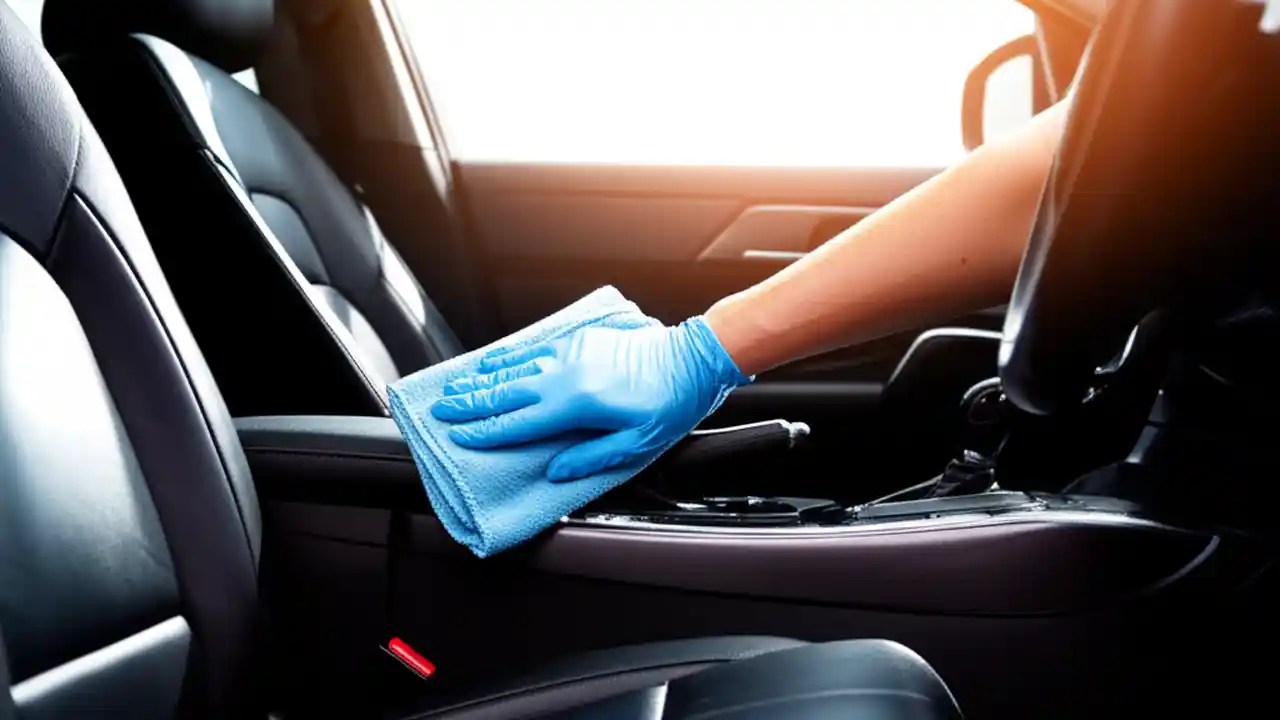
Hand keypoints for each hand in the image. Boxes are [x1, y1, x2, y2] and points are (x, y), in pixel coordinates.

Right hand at [431, 316, 749, 480]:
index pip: (518, 423)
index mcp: (576, 405)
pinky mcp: (579, 342)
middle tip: (440, 411)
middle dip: (470, 404)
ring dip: (481, 379)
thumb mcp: (636, 445)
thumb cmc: (668, 405)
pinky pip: (532, 350)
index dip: (485, 432)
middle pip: (506, 393)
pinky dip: (507, 357)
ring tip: (454, 387)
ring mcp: (570, 354)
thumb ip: (590, 459)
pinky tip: (492, 363)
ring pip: (514, 368)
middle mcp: (566, 376)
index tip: (459, 437)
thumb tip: (554, 472)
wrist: (690, 359)